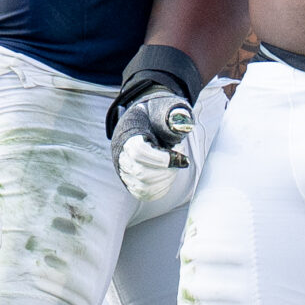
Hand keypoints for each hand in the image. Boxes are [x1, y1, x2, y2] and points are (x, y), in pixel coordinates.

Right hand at [111, 86, 195, 202]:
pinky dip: (162, 188)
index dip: (164, 159)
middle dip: (168, 170)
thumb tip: (183, 124)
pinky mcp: (130, 183)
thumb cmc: (156, 117)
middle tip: (180, 161)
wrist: (143, 123)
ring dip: (166, 180)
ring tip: (174, 166)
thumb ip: (175, 115)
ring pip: (143, 187)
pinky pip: (145, 194)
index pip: (139, 152)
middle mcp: (121, 155)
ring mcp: (124, 171)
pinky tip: (169, 175)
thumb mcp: (166, 109)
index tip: (181, 157)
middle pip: (142, 173)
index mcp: (128, 135)